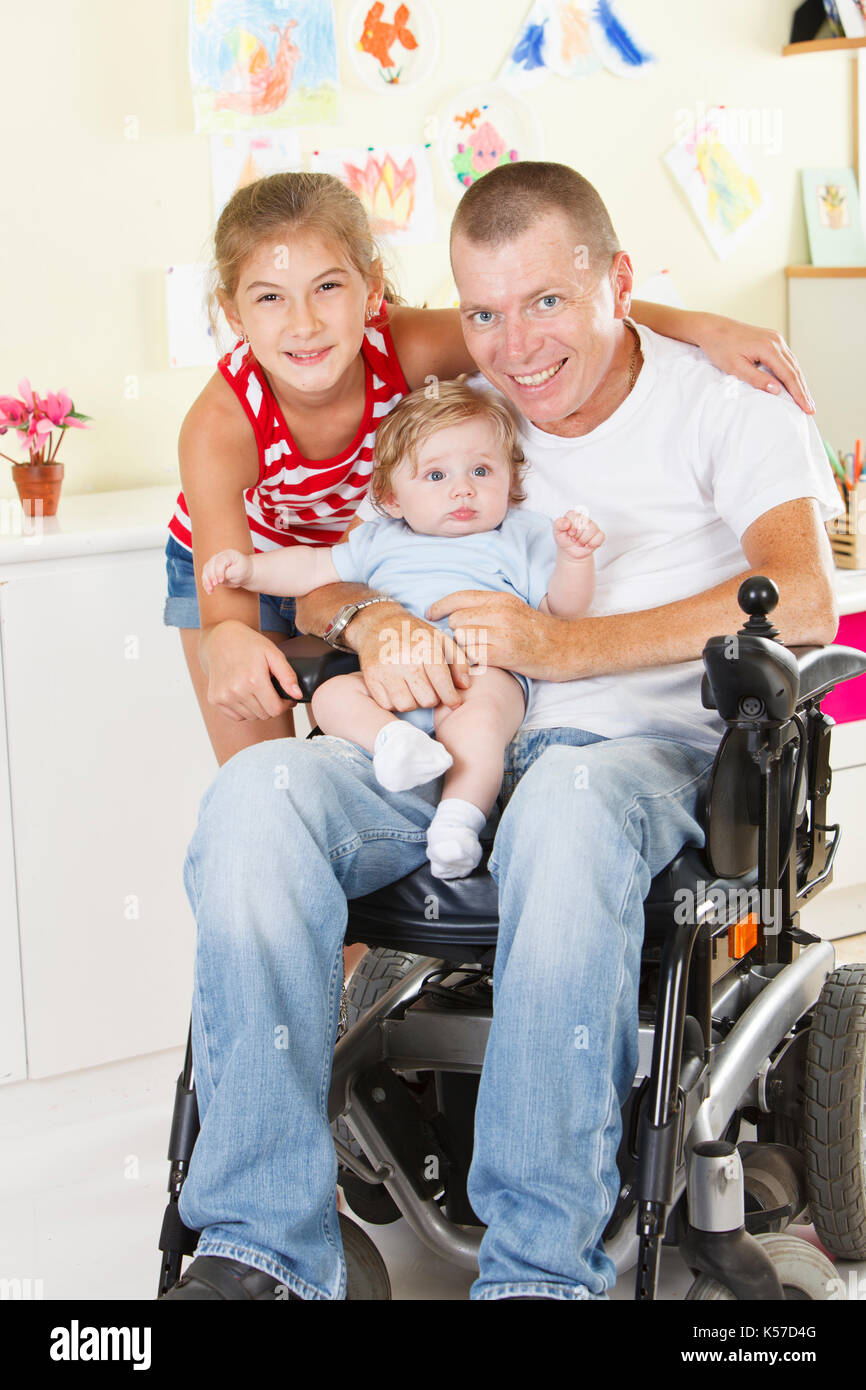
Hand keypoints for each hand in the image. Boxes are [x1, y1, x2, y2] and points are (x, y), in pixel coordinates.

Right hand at [200, 620, 301, 720]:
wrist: (220, 639)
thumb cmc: (248, 644)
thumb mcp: (273, 653)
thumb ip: (288, 675)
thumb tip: (297, 695)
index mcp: (253, 680)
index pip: (276, 709)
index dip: (285, 704)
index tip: (285, 696)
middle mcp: (236, 691)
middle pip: (264, 715)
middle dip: (272, 705)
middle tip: (271, 690)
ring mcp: (224, 697)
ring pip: (252, 717)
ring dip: (258, 708)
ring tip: (257, 689)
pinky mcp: (215, 700)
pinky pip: (237, 717)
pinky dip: (244, 710)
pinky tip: (245, 693)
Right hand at [201, 549, 253, 594]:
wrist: (244, 572)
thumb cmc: (243, 570)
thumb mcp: (239, 572)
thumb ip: (228, 574)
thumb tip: (218, 579)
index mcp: (228, 554)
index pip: (220, 561)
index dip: (218, 571)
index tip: (220, 580)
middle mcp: (218, 556)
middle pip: (210, 565)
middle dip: (211, 576)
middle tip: (214, 586)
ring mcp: (213, 563)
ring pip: (206, 571)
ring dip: (206, 581)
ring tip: (210, 590)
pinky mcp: (211, 570)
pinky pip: (205, 577)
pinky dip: (206, 584)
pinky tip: (209, 591)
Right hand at [350, 603, 474, 713]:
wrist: (378, 623)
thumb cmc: (415, 635)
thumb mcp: (441, 640)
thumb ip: (458, 661)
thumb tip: (465, 686)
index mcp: (425, 648)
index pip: (442, 682)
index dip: (451, 697)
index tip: (454, 703)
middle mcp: (405, 659)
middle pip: (427, 700)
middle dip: (432, 698)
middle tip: (428, 688)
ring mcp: (386, 669)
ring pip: (407, 705)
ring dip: (413, 701)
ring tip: (413, 689)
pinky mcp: (371, 677)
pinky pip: (388, 705)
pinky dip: (394, 701)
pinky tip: (398, 689)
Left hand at [426, 590, 564, 681]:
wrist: (566, 648)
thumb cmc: (537, 633)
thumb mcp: (513, 610)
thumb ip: (487, 608)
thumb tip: (455, 613)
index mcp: (501, 598)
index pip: (459, 597)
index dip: (440, 606)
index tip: (430, 614)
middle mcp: (500, 612)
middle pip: (457, 621)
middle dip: (457, 633)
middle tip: (467, 643)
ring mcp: (502, 632)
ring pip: (462, 638)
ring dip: (464, 649)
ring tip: (478, 654)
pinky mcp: (504, 653)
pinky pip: (473, 656)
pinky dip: (472, 661)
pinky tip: (482, 663)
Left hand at [553, 510, 604, 560]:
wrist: (569, 551)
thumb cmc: (564, 538)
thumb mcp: (557, 532)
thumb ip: (559, 524)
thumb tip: (567, 523)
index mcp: (573, 515)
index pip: (575, 516)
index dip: (572, 526)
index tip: (569, 533)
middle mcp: (584, 519)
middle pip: (584, 523)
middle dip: (577, 535)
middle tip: (573, 539)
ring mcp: (593, 526)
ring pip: (592, 530)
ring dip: (584, 540)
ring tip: (579, 542)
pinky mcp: (599, 535)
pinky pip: (600, 537)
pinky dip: (592, 543)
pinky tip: (587, 545)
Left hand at [694, 313, 814, 413]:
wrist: (712, 328)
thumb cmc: (720, 347)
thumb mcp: (736, 367)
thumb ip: (757, 379)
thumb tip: (777, 390)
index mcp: (768, 348)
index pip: (789, 376)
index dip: (799, 394)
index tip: (807, 408)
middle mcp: (776, 341)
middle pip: (795, 370)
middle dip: (803, 390)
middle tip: (811, 408)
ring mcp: (775, 338)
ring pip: (792, 363)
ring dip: (799, 382)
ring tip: (805, 399)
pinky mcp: (771, 338)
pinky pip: (786, 358)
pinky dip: (791, 371)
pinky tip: (794, 382)